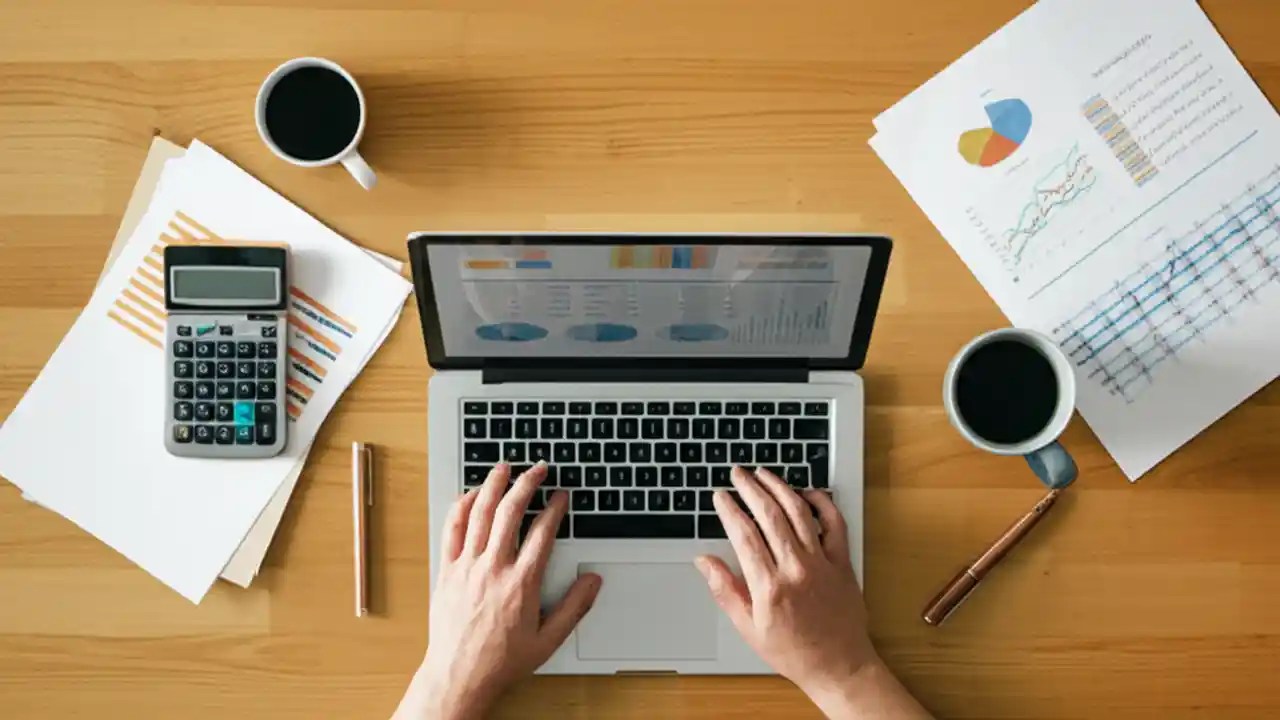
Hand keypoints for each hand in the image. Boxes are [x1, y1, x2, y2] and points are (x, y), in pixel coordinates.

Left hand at [393, 462, 601, 719]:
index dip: (555, 508)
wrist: (459, 676)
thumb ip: (574, 607)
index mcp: (521, 584)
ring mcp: (467, 567)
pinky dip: (462, 507)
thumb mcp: (548, 640)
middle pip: (511, 512)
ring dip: (493, 485)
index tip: (562, 496)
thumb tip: (592, 581)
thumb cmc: (501, 661)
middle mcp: (493, 569)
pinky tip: (471, 495)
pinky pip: (453, 529)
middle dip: (527, 483)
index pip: (542, 532)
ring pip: (480, 513)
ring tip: (504, 468)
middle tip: (537, 469)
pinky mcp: (447, 571)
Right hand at [693, 467, 876, 702]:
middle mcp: (796, 569)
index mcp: (769, 586)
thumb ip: (725, 590)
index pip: (743, 534)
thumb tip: (704, 561)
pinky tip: (808, 492)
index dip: (729, 509)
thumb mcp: (748, 629)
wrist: (839, 666)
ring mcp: (822, 563)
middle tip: (738, 474)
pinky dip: (822, 503)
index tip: (720, 496)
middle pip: (769, 514)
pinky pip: (834, 523)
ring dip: (780, 487)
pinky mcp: (842, 562)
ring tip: (764, 474)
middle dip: (750, 488)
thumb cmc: (793, 652)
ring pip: (799, 512)